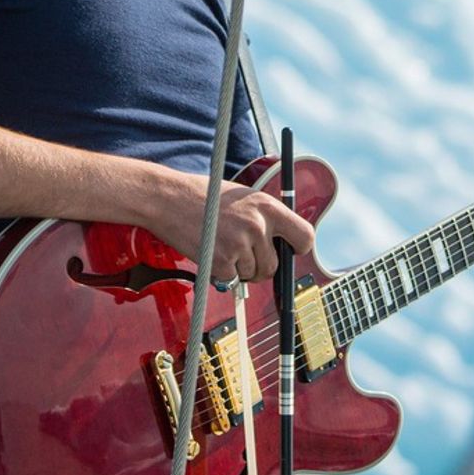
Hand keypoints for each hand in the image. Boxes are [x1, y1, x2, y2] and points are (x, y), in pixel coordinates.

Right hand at [148, 172, 314, 283]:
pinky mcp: (222, 262)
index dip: (298, 248)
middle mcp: (258, 226)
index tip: (290, 250)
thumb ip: (263, 216)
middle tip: (242, 253)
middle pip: (274, 266)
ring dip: (239, 269)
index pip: (304, 236)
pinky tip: (211, 252)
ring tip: (222, 246)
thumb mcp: (243, 196)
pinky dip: (221, 273)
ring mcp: (240, 245)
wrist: (169, 198)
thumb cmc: (204, 195)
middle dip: (259, 266)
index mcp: (267, 207)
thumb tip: (281, 240)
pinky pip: (231, 279)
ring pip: (252, 275)